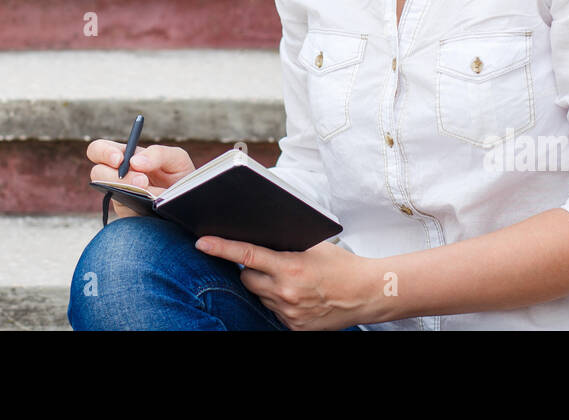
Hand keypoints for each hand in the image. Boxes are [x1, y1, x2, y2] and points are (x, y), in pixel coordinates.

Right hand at [86, 140, 196, 220]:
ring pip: (107, 192)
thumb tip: (134, 162)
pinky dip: (137, 206)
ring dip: (128, 189)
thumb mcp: (176, 158)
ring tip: (149, 190)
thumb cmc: (181, 177)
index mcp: (126, 157)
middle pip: (97, 172)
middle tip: (141, 180)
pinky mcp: (126, 214)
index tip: (119, 160)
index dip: (104, 152)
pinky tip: (151, 204)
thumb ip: (157, 153)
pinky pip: (123, 211)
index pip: (99, 150)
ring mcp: (119, 196)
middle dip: (116, 175)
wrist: (190, 204)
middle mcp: (118, 176)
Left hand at [195, 236, 372, 330]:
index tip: (202, 242)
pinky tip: (298, 296)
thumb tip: (257, 240)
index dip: (221, 248)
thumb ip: (284, 246)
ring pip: (259, 295)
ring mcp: (288, 313)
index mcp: (290, 267)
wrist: (366, 293)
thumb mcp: (313, 247)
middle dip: (252, 269)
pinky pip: (272, 310)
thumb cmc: (341, 265)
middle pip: (247, 278)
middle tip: (270, 263)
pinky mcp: (293, 327)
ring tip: (291, 281)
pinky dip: (278, 302)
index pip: (246, 255)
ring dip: (266, 286)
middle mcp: (286, 292)